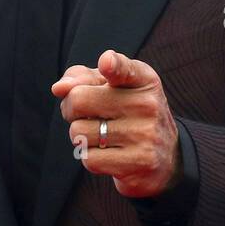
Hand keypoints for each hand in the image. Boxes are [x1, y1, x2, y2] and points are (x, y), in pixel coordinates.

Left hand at [52, 49, 181, 198]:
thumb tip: (58, 88)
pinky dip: (90, 156)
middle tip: (84, 114)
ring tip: (100, 135)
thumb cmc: (127, 113)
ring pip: (78, 131)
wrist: (166, 156)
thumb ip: (83, 77)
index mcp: (143, 79)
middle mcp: (147, 104)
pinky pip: (89, 158)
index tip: (106, 63)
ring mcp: (145, 134)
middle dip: (70, 109)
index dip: (112, 65)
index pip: (124, 68)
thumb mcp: (112, 87)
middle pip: (79, 99)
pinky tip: (109, 153)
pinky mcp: (139, 162)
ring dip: (80, 136)